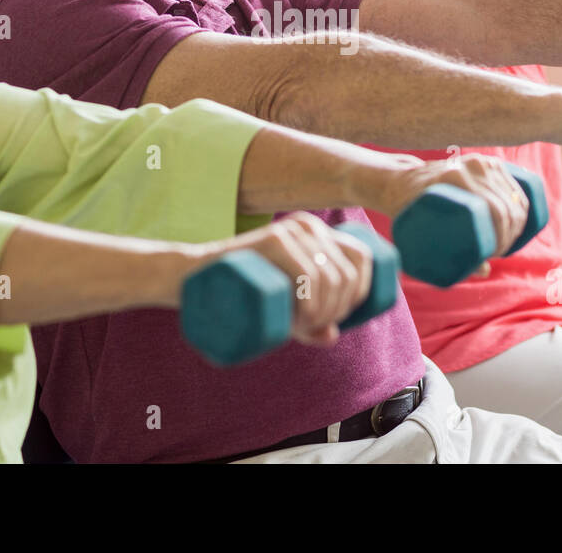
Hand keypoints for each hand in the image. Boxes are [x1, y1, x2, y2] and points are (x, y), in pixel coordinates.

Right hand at [231, 212, 372, 346]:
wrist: (198, 279)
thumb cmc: (244, 293)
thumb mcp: (282, 309)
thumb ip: (311, 321)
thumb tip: (332, 335)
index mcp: (320, 233)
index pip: (362, 258)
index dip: (361, 293)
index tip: (339, 317)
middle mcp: (309, 226)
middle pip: (347, 274)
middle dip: (337, 311)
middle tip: (311, 327)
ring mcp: (290, 230)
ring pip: (330, 278)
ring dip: (322, 313)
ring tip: (301, 326)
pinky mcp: (271, 239)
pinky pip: (308, 275)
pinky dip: (311, 305)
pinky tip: (300, 319)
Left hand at [379, 153, 533, 274]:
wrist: (400, 180)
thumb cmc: (406, 211)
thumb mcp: (419, 233)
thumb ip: (446, 257)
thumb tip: (483, 270)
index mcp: (455, 178)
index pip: (496, 211)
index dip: (502, 238)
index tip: (495, 254)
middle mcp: (470, 166)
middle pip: (507, 205)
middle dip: (510, 234)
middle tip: (498, 252)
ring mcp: (480, 162)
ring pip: (514, 195)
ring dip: (518, 222)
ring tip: (506, 241)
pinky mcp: (485, 162)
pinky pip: (514, 183)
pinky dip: (520, 203)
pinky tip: (520, 219)